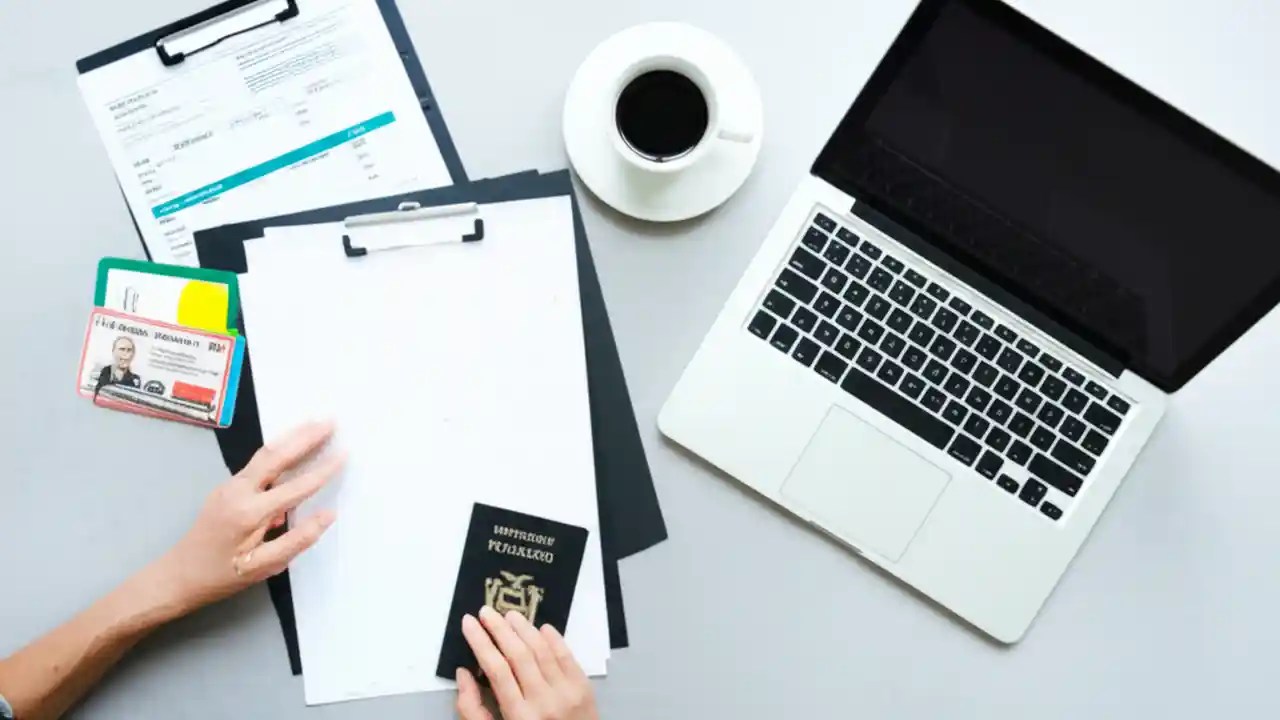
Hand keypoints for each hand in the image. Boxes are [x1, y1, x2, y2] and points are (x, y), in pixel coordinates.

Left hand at [152, 420, 343, 614]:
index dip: (322, 471)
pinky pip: (257, 463)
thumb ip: (297, 540)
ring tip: (314, 423)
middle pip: (276, 455)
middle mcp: (238, 491)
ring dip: (291, 437)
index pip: (295, 487)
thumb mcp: (263, 566)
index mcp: (250, 513)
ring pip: (264, 454)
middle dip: (305, 437)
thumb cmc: (222, 576)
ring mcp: (229, 486)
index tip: (344, 455)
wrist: (178, 575)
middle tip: (330, 421)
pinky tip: (290, 444)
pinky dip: (278, 450)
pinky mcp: (226, 487)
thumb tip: (327, 515)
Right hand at [455, 606, 597, 719]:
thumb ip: (473, 710)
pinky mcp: (583, 688)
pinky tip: (541, 627)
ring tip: (509, 615)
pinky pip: (566, 656)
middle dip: (499, 629)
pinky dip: (553, 639)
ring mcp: (567, 693)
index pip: (496, 669)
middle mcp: (544, 702)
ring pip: (542, 650)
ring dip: (524, 628)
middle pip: (519, 655)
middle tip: (485, 611)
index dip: (480, 642)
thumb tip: (463, 673)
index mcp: (519, 716)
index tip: (468, 623)